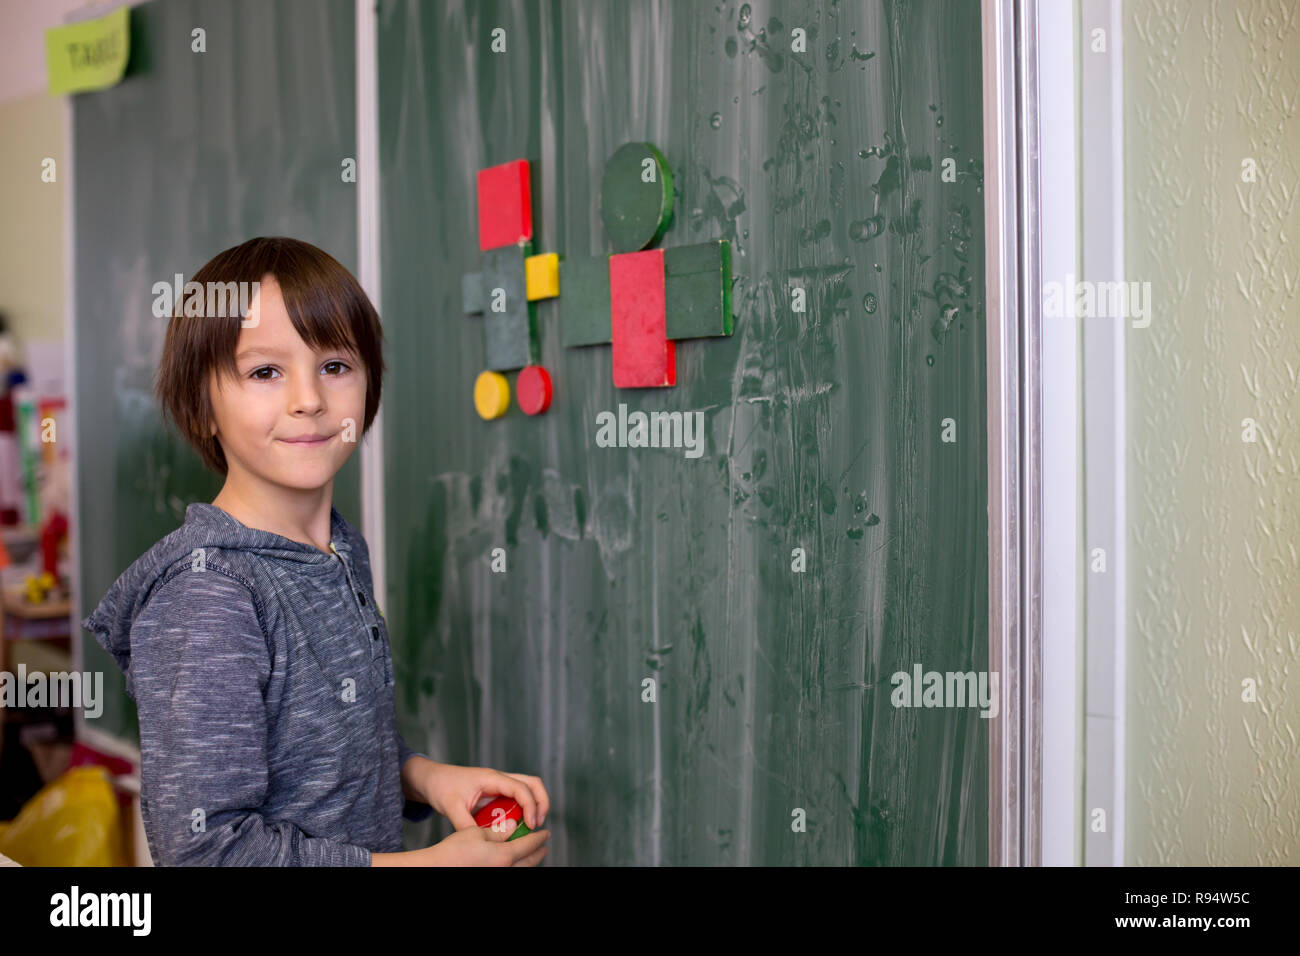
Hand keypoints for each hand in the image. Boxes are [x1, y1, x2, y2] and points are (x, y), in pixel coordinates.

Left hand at [424, 762, 549, 830]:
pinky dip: (523, 809)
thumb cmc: (442, 787)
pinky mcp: (496, 792)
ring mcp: (499, 784)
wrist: (432, 779)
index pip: (521, 788)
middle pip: (533, 783)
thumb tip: (481, 841)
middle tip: (538, 824)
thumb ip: (466, 824)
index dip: (530, 806)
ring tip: (531, 826)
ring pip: (528, 788)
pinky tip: (517, 825)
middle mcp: (499, 778)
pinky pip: (517, 798)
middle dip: (541, 802)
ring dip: (534, 805)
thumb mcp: (452, 807)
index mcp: (491, 778)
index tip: (531, 825)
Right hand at [424, 819, 549, 865]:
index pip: (529, 845)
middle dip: (538, 852)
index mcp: (504, 856)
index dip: (539, 838)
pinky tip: (513, 862)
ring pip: (521, 869)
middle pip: (529, 861)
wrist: (437, 867)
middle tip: (543, 845)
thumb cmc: (454, 850)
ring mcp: (498, 876)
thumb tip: (514, 826)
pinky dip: (517, 866)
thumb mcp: (477, 833)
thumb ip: (498, 831)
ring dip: (529, 861)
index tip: (546, 833)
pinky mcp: (491, 877)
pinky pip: (510, 872)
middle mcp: (505, 870)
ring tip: (530, 854)